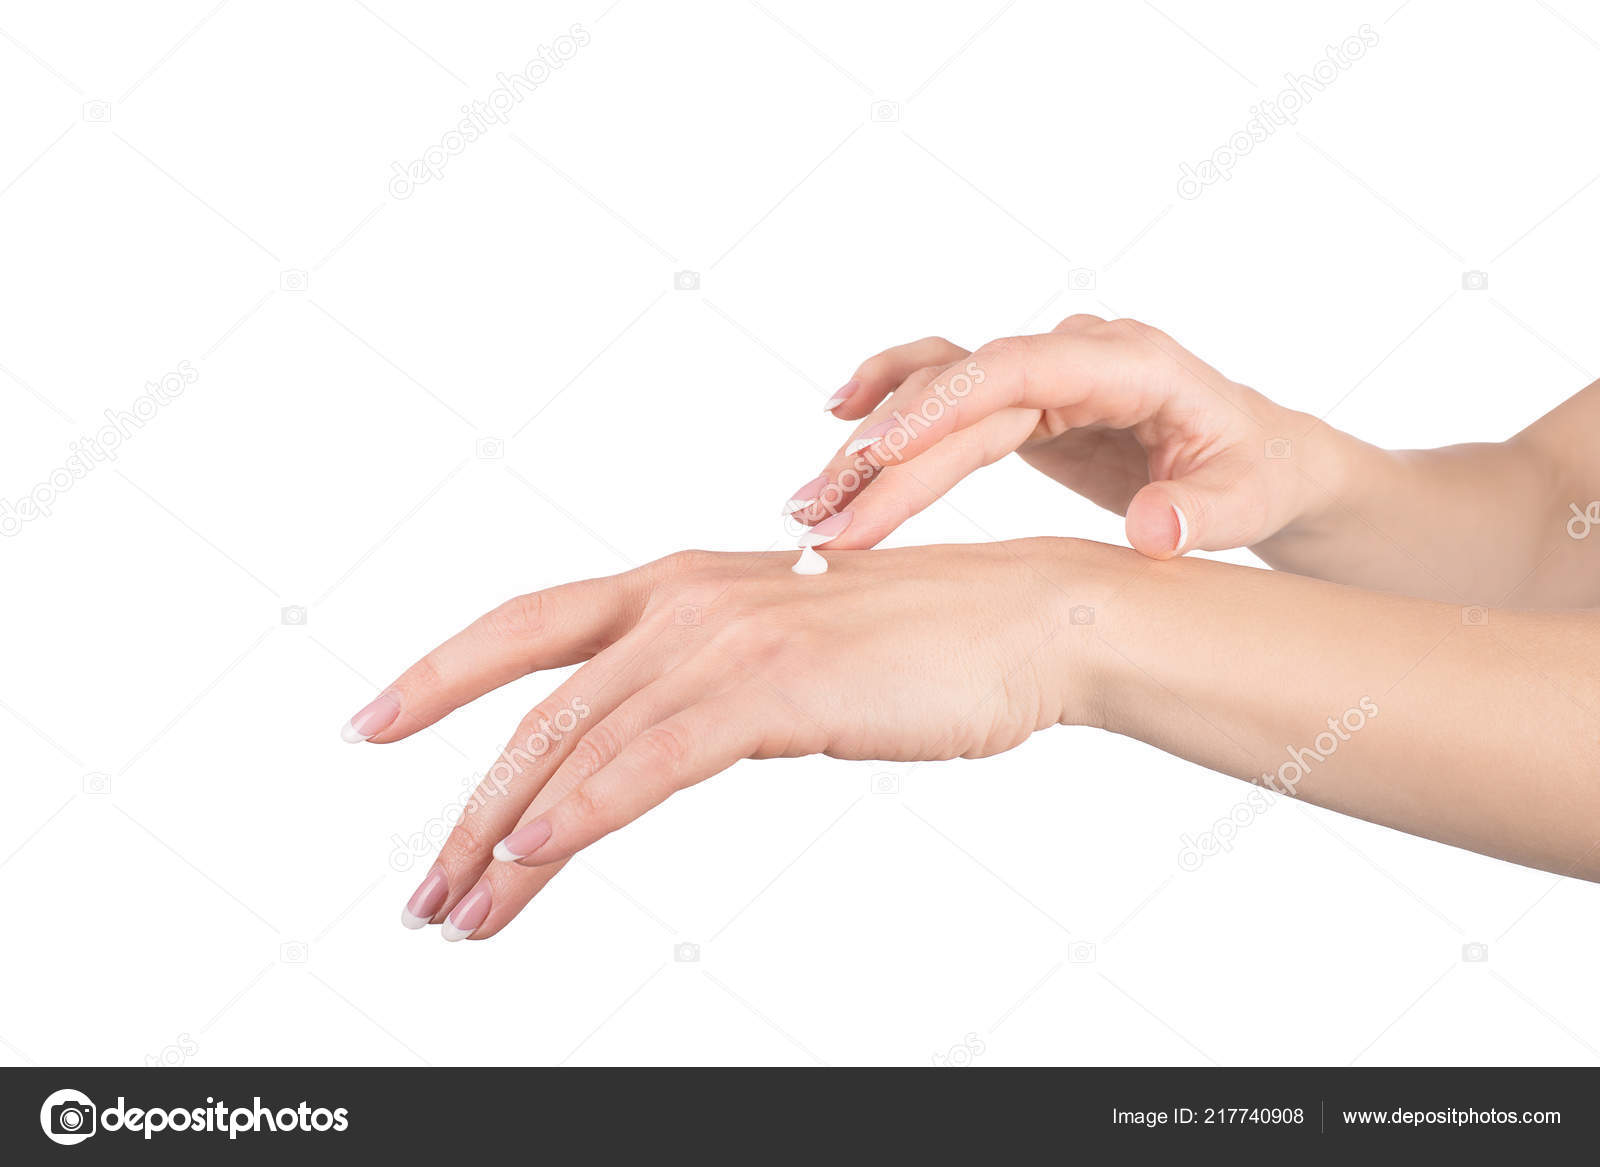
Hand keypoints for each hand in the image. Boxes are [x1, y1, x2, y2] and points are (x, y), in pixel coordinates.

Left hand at [362, 540, 1096, 939]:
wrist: (1024, 619)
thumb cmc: (913, 646)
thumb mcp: (779, 655)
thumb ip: (702, 686)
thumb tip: (645, 743)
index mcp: (678, 584)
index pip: (525, 627)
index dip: (438, 674)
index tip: (370, 723)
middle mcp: (684, 598)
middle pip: (536, 708)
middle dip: (466, 810)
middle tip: (425, 893)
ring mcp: (727, 635)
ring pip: (578, 742)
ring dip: (508, 839)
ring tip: (465, 914)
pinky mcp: (775, 684)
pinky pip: (654, 757)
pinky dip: (587, 808)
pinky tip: (538, 856)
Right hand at [793, 316, 1323, 558]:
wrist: (1257, 455)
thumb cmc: (1255, 472)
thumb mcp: (1246, 501)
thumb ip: (1202, 515)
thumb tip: (1153, 532)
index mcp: (1130, 364)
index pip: (1016, 371)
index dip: (942, 406)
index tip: (877, 452)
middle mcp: (1075, 354)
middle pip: (957, 390)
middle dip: (884, 451)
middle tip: (820, 514)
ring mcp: (1044, 373)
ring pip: (936, 389)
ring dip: (871, 441)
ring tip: (811, 498)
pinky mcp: (1022, 400)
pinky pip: (944, 392)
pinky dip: (891, 405)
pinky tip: (839, 425)